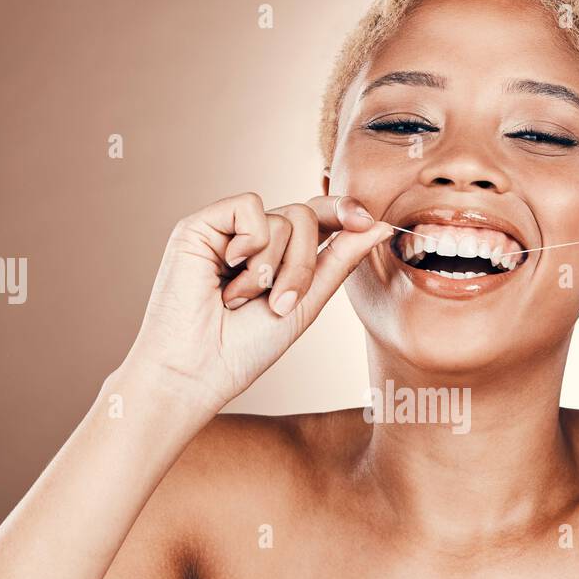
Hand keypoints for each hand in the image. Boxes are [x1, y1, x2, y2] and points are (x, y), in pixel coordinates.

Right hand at [121, 191, 394, 419]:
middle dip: (304, 265)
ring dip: (274, 269)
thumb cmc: (245, 349)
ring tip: (241, 300)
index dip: (345, 212)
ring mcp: (225, 231)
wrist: (197, 371)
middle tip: (280, 305)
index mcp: (277, 257)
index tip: (371, 222)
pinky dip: (251, 244)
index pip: (318, 218)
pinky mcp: (200, 225)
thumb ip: (340, 260)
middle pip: (306, 217)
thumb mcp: (306, 303)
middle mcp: (252, 239)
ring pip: (283, 216)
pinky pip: (250, 207)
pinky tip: (227, 273)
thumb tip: (381, 224)